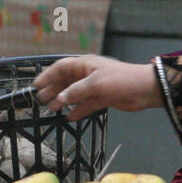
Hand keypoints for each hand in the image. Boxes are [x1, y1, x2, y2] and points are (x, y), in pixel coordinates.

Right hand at [32, 54, 162, 119]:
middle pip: (65, 81)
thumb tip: (59, 99)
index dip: (47, 75)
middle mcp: (87, 75)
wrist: (145, 90)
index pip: (61, 68)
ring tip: (51, 109)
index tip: (36, 85)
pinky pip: (86, 104)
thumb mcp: (96, 84)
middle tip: (40, 100)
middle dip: (53, 89)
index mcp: (85, 65)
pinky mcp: (102, 98)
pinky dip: (78, 110)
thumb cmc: (120, 80)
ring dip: (63, 101)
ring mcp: (95, 87)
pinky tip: (69, 116)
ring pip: (74, 94)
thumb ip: (76, 92)